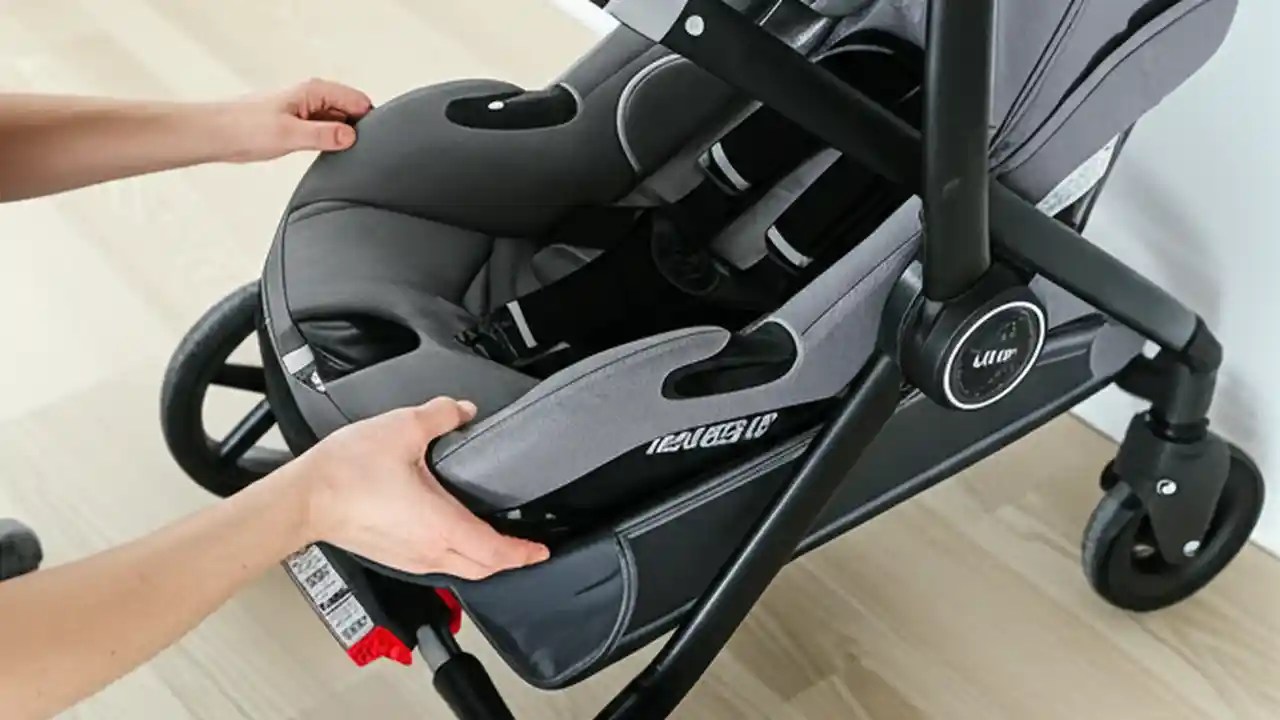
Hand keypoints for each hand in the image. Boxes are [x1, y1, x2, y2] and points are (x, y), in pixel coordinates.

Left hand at [217, 79, 373, 162]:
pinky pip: (325, 132)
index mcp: (314, 91)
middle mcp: (313, 98)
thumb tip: (352, 136)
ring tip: (335, 155)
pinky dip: (329, 143)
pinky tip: (323, 156)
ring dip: (341, 139)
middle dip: (357, 131)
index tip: (368, 143)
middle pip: (351, 112)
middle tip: (352, 153)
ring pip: (339, 123)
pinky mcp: (298, 125)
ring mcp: (306, 111)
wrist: (215, 135)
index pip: (358, 101)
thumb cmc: (244, 128)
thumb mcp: (290, 134)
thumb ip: (324, 135)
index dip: (368, 121)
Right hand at [291, 398, 549, 579]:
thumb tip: (462, 410)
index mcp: (441, 525)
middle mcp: (429, 549)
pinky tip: (454, 535)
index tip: (540, 550)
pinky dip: (457, 556)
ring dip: (482, 559)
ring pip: (460, 569)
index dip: (524, 553)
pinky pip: (437, 564)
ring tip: (496, 542)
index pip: (496, 552)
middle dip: (509, 560)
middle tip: (526, 547)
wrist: (304, 498)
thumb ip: (441, 415)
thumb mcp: (403, 428)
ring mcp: (410, 558)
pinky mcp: (393, 556)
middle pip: (483, 568)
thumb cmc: (346, 472)